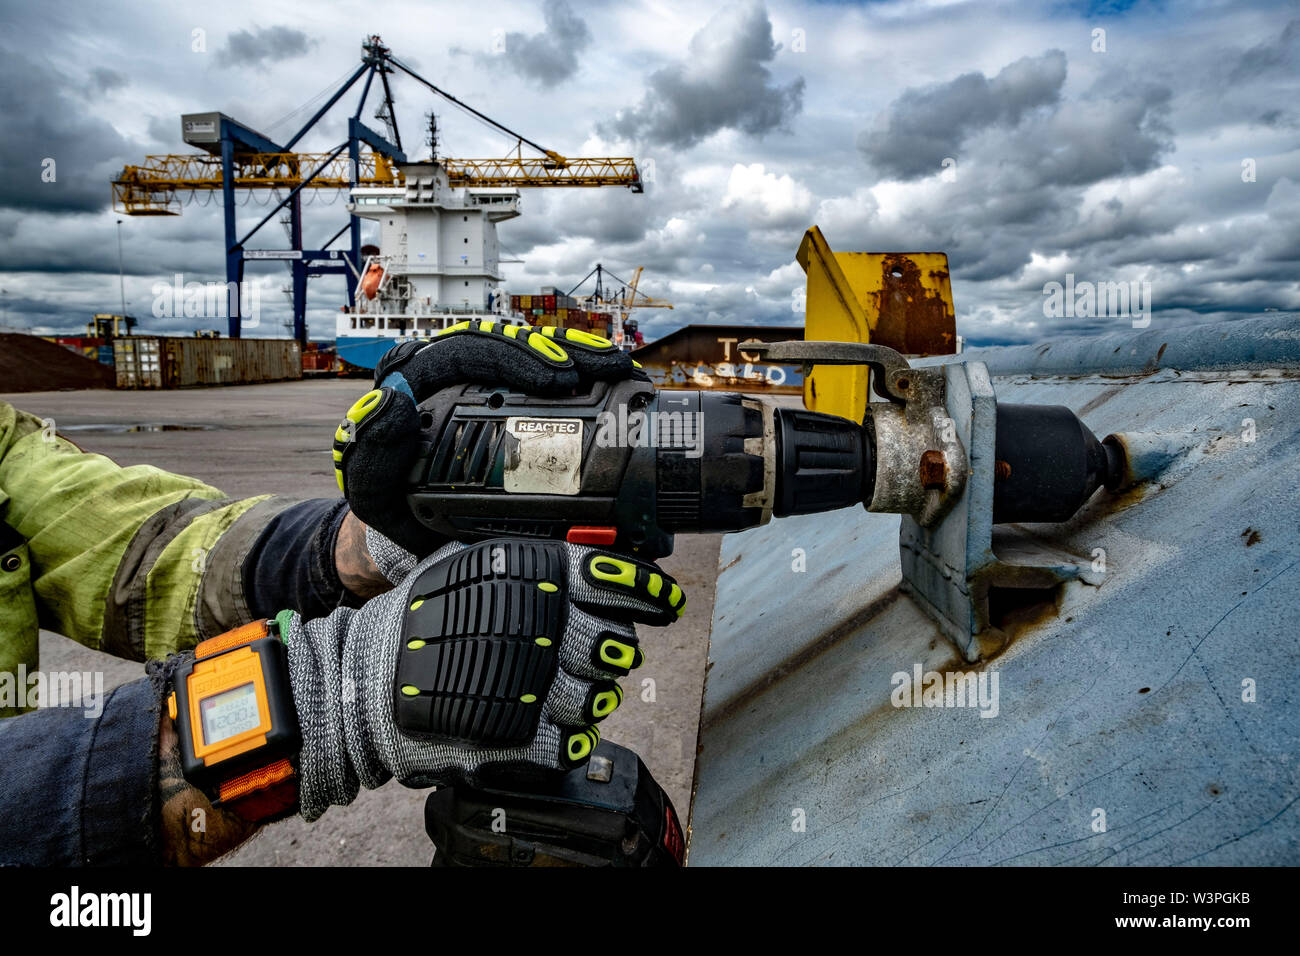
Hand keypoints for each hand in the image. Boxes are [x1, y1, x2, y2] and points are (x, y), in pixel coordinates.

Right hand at [282, 537, 685, 820]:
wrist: (366, 679)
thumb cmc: (423, 617)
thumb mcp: (472, 561)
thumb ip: (532, 560)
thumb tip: (595, 554)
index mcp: (534, 578)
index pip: (614, 578)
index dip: (649, 594)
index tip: (667, 604)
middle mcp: (541, 627)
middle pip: (615, 643)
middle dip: (611, 651)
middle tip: (597, 653)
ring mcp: (532, 685)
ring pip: (598, 696)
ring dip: (590, 696)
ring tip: (565, 691)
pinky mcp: (519, 736)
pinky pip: (570, 741)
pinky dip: (569, 737)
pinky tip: (554, 728)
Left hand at [332, 322, 647, 554]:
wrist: (422, 531)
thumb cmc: (396, 504)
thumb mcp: (374, 490)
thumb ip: (371, 454)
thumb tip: (392, 400)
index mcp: (421, 379)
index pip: (468, 348)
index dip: (513, 356)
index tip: (550, 380)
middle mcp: (458, 372)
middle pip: (509, 342)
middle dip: (554, 352)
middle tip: (587, 377)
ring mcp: (491, 383)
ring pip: (533, 349)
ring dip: (578, 354)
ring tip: (614, 371)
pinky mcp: (517, 397)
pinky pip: (553, 371)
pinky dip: (587, 371)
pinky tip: (618, 375)